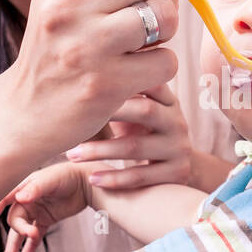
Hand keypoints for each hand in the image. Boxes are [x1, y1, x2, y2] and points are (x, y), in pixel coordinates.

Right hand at [0, 162, 89, 251]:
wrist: (86, 182)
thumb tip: (19, 199)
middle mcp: (26, 200)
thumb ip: (34, 189)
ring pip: (21, 230)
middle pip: (15, 219)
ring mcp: (35, 211)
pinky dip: (30, 245)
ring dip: (15, 244)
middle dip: (19, 230)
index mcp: (22, 187)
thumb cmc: (66, 175)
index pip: (3, 200)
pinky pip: (35, 235)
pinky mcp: (46, 219)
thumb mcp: (49, 180)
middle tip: (30, 234)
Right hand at [4, 0, 179, 163]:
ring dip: (161, 32)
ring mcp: (85, 46)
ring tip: (135, 43)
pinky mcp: (106, 84)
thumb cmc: (58, 42)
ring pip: (164, 16)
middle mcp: (65, 5)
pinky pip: (165, 60)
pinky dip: (158, 68)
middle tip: (139, 15)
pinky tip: (132, 73)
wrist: (28, 111)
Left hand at [67, 83, 193, 189]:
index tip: (88, 84)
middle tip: (73, 118)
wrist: (174, 169)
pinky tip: (92, 178)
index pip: (149, 80)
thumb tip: (77, 73)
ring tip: (72, 154)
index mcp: (166, 99)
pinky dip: (113, 178)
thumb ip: (119, 92)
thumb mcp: (137, 111)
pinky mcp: (177, 173)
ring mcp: (179, 147)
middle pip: (144, 110)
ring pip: (135, 146)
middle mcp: (177, 120)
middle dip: (107, 113)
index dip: (122, 79)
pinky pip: (141, 176)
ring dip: (99, 151)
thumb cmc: (141, 133)